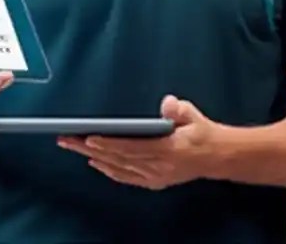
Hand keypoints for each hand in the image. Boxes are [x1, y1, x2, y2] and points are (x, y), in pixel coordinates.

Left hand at [58, 95, 221, 190]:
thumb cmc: (201, 133)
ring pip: (119, 168)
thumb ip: (179, 110)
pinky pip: (127, 177)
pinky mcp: (155, 181)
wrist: (218, 156)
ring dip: (94, 158)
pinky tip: (95, 163)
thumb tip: (168, 104)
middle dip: (90, 148)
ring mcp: (156, 176)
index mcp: (168, 150)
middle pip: (118, 158)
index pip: (132, 148)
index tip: (89, 138)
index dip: (109, 144)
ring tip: (73, 147)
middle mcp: (159, 167)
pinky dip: (109, 170)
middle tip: (67, 139)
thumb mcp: (193, 115)